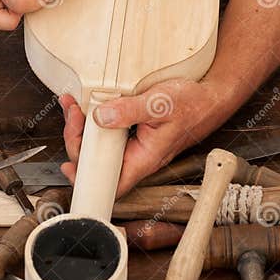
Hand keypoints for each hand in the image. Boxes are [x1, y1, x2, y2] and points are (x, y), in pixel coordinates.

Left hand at [59, 79, 222, 196]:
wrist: (209, 95)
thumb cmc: (192, 104)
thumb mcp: (159, 104)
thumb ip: (129, 111)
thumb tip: (99, 118)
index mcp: (143, 159)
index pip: (110, 184)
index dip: (86, 179)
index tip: (69, 163)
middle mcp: (136, 155)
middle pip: (97, 161)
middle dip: (78, 139)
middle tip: (73, 113)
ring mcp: (134, 142)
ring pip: (99, 144)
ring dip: (82, 126)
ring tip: (73, 104)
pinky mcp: (133, 129)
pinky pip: (107, 129)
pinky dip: (93, 116)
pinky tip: (85, 102)